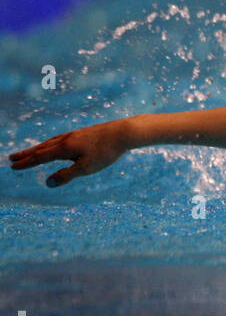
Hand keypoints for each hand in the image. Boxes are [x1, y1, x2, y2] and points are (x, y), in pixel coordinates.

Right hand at [8, 120, 131, 187]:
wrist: (124, 132)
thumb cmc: (106, 152)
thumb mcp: (87, 168)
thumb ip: (67, 175)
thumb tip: (48, 183)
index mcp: (64, 148)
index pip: (40, 157)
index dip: (26, 163)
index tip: (13, 166)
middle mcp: (66, 139)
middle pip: (42, 148)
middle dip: (27, 154)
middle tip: (11, 158)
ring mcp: (75, 134)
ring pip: (51, 142)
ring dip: (38, 148)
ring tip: (30, 152)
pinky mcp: (84, 133)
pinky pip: (61, 139)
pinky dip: (51, 143)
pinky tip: (56, 145)